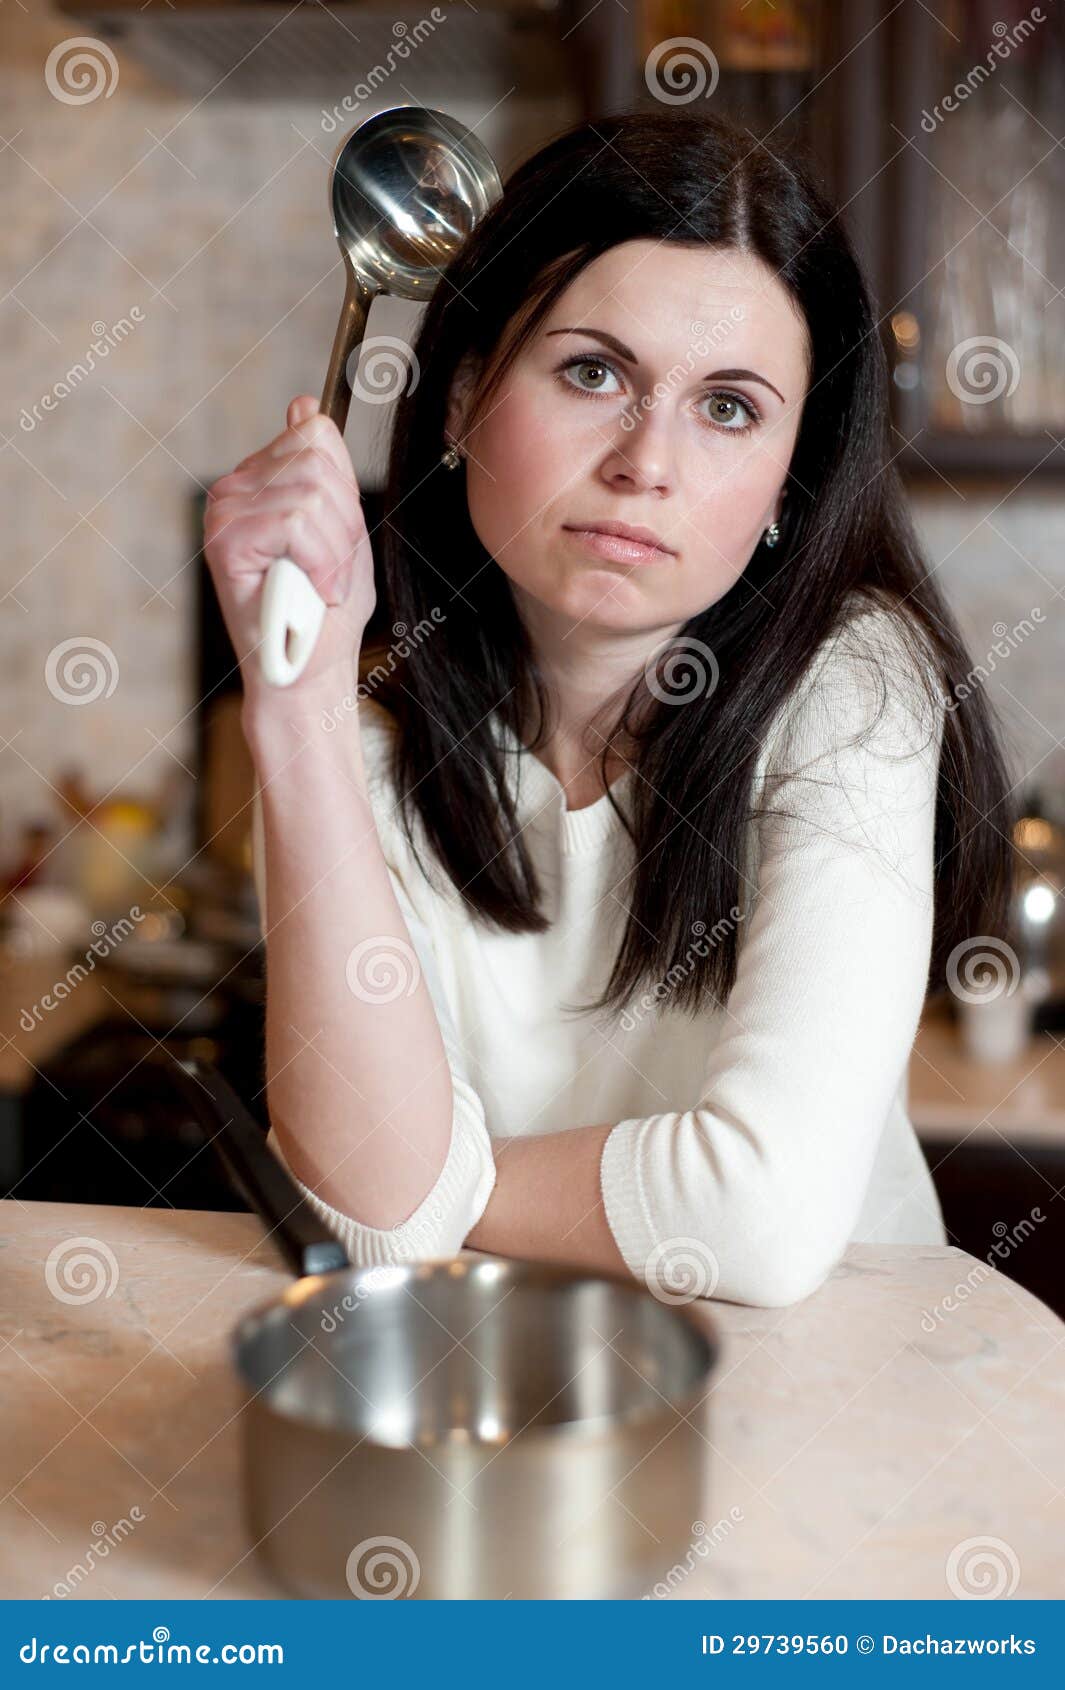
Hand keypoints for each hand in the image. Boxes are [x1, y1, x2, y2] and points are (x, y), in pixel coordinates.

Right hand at [204, 395, 376, 709]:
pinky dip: (321, 564)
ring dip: (335, 551)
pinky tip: (310, 594)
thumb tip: (303, 405)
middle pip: (317, 459)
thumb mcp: (342, 530)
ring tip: (318, 587)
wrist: (308, 675)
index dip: (345, 496)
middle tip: (328, 573)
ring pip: (311, 493)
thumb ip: (326, 470)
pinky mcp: (224, 540)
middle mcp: (234, 488)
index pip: (317, 435)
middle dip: (343, 525)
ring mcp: (224, 511)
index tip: (336, 545)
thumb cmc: (326, 614)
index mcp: (260, 479)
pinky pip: (297, 522)